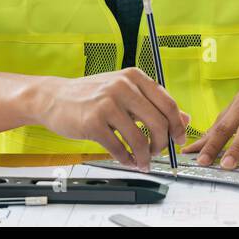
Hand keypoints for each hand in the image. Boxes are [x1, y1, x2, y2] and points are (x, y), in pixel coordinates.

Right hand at [36, 68, 188, 170]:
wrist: (54, 97)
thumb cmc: (91, 95)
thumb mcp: (125, 91)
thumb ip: (154, 103)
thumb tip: (185, 119)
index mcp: (134, 77)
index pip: (168, 103)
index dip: (177, 126)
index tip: (178, 139)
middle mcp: (123, 87)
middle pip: (158, 123)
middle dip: (161, 145)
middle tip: (157, 153)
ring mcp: (107, 104)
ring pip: (139, 139)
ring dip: (143, 157)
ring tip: (141, 162)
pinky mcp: (92, 122)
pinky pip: (118, 148)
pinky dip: (126, 160)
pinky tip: (125, 160)